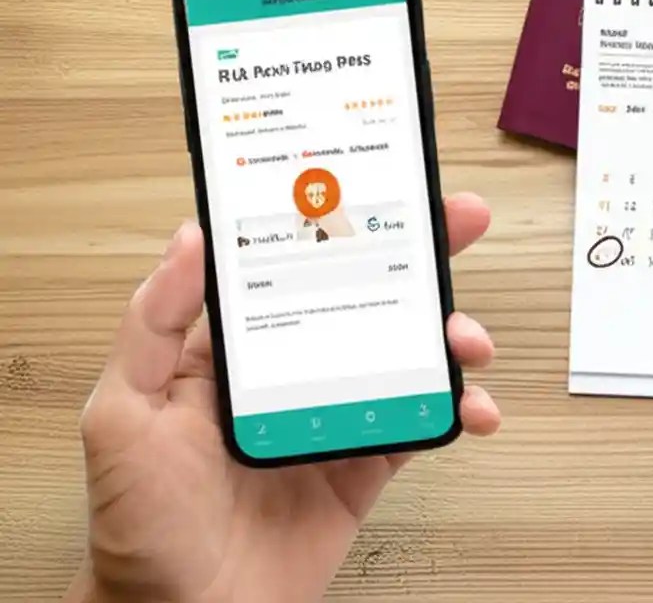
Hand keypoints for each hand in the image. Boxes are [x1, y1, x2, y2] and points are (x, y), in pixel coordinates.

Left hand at [67, 193, 499, 602]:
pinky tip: (471, 408)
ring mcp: (335, 415)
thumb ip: (153, 324)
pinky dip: (458, 412)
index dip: (341, 221)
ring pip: (408, 355)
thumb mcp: (123, 411)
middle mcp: (292, 372)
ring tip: (468, 343)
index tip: (378, 188)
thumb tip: (188, 241)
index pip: (296, 265)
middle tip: (460, 225)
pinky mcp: (366, 463)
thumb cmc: (139, 523)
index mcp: (235, 349)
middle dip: (421, 257)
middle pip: (368, 296)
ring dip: (451, 338)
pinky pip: (422, 424)